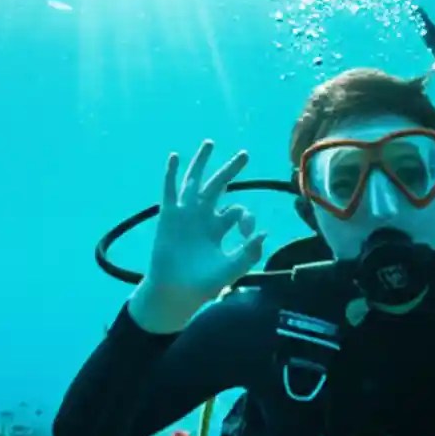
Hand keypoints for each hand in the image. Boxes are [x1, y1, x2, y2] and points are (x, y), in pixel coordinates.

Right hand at [129, 140, 266, 332]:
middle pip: (219, 186)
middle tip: (245, 154)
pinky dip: (171, 173)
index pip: (238, 210)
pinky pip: (170, 190)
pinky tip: (175, 157)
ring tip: (210, 143)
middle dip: (232, 170)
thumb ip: (249, 252)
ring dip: (201, 162)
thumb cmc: (203, 284)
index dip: (247, 218)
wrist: (175, 293)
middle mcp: (203, 217)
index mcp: (218, 228)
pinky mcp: (169, 216)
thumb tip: (265, 232)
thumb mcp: (232, 268)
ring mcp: (185, 214)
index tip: (249, 232)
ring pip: (195, 181)